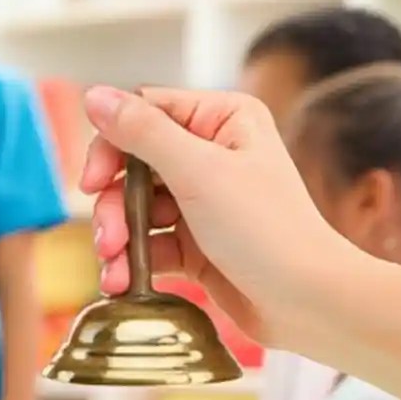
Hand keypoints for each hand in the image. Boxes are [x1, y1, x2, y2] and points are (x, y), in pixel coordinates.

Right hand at [81, 86, 350, 347]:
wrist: (308, 303)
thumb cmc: (269, 232)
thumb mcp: (199, 172)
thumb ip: (142, 132)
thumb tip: (94, 95)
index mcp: (223, 119)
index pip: (143, 114)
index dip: (110, 147)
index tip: (92, 183)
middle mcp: (212, 153)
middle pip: (132, 165)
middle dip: (113, 205)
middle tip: (108, 238)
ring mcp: (203, 199)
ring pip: (134, 207)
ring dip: (118, 237)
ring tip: (116, 267)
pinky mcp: (196, 242)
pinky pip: (148, 242)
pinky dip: (132, 261)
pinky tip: (123, 282)